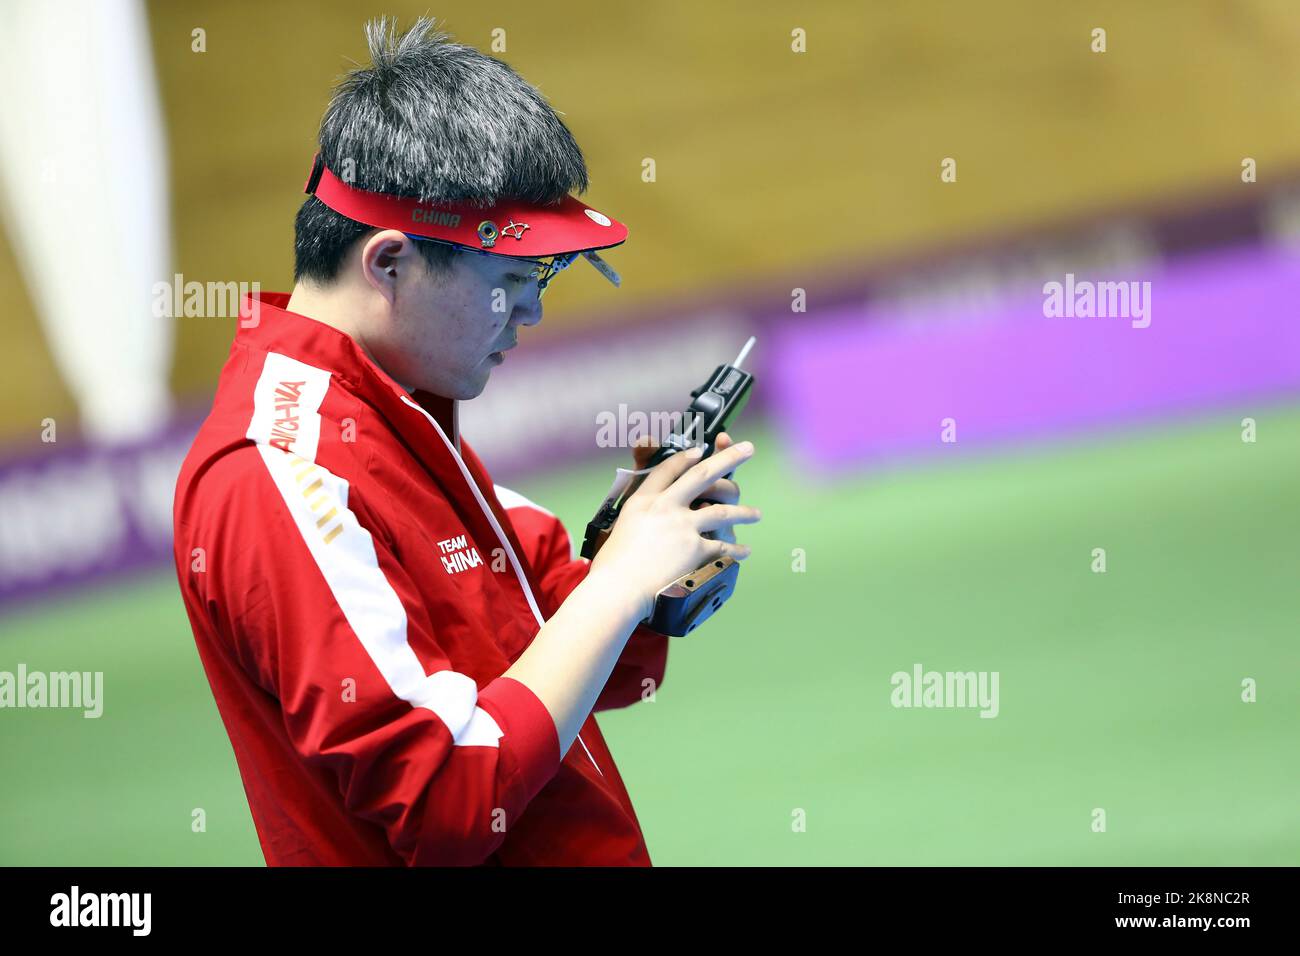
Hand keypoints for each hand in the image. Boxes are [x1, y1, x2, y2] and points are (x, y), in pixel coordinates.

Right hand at [595, 437, 760, 620]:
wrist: (619, 588)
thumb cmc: (614, 563)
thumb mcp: (620, 525)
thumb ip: (639, 512)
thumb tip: (656, 511)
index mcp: (643, 500)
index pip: (668, 469)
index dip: (686, 457)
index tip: (701, 450)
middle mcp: (665, 507)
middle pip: (703, 474)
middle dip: (729, 458)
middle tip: (748, 448)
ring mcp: (683, 527)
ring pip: (722, 511)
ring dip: (743, 512)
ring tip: (756, 515)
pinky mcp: (695, 550)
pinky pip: (724, 546)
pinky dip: (737, 549)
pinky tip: (745, 551)